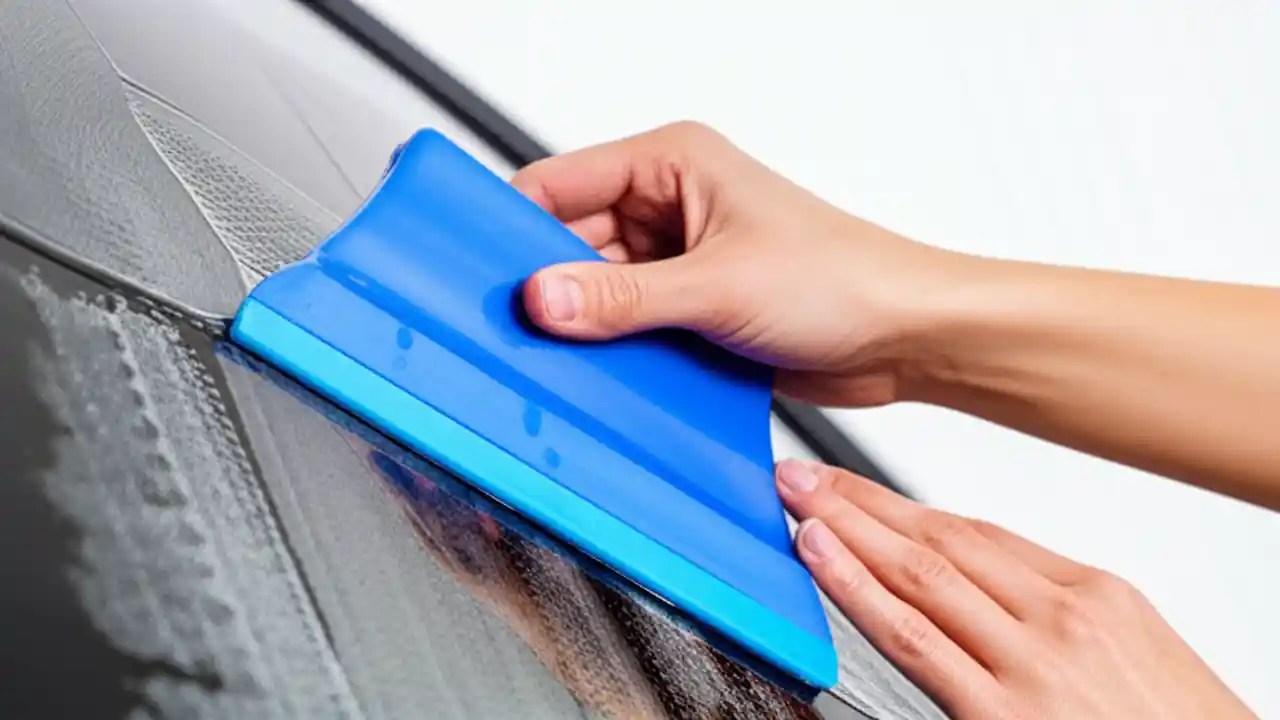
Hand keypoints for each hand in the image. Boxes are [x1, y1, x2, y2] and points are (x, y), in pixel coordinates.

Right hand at [513, 122, 974, 406]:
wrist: (903, 338)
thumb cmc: (841, 279)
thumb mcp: (716, 286)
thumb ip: (620, 297)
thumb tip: (540, 298)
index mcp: (671, 164)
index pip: (560, 183)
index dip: (513, 225)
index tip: (476, 271)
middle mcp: (669, 206)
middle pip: (570, 243)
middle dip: (546, 288)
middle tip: (514, 331)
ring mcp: (679, 262)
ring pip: (596, 292)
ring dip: (581, 328)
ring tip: (556, 361)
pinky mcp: (690, 311)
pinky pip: (628, 328)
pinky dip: (611, 354)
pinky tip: (597, 379)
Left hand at [774, 460, 1254, 718]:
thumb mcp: (1133, 650)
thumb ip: (1054, 612)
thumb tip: (980, 588)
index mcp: (1094, 592)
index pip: (974, 529)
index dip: (900, 503)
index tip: (853, 485)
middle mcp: (1060, 617)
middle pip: (938, 538)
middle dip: (860, 502)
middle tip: (801, 473)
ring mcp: (1031, 665)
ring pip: (918, 574)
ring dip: (846, 529)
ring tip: (795, 499)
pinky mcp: (1000, 717)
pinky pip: (912, 639)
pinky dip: (855, 590)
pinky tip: (818, 557)